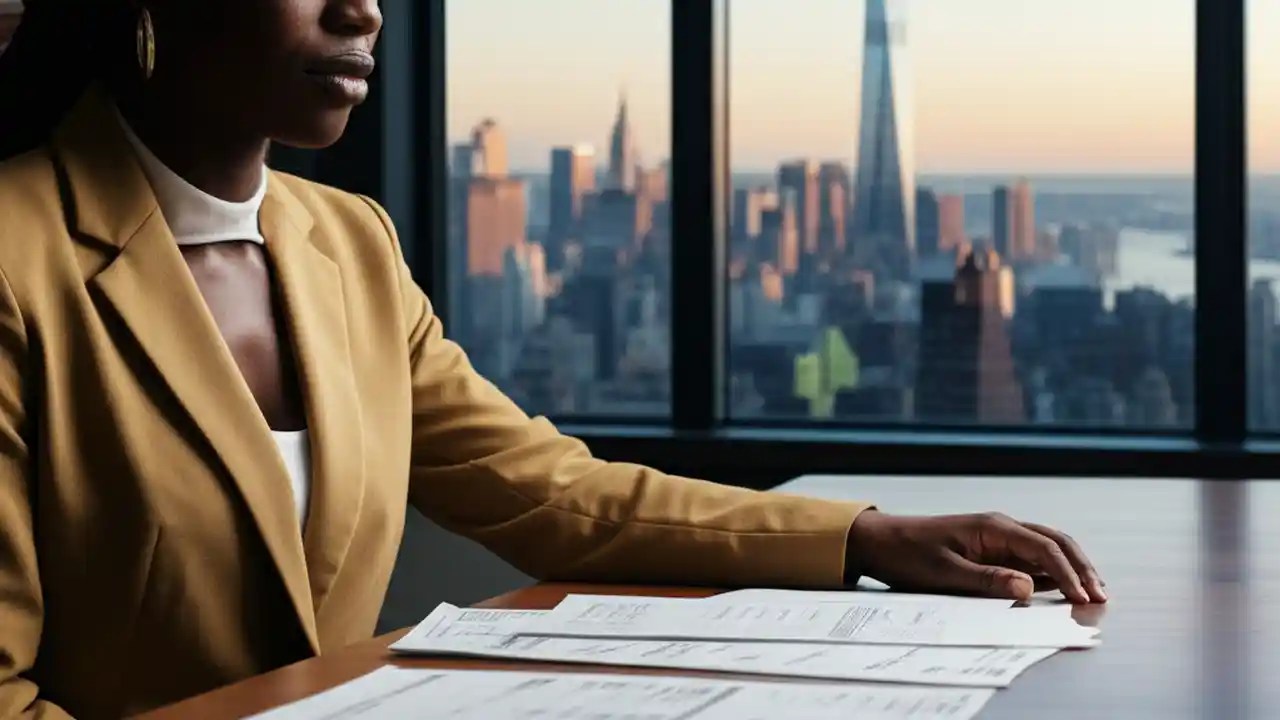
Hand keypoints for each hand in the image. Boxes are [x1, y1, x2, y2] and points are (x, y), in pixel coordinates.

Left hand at [845, 510, 1106, 603]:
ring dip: (1071, 567)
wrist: (880, 542)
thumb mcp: (945, 573)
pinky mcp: (991, 548)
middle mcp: (1001, 527)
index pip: (1044, 548)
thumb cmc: (908, 555)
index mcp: (993, 527)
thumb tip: (1029, 588)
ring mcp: (997, 537)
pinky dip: (1051, 570)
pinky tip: (1063, 587)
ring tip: (1093, 592)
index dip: (1069, 573)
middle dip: (1081, 567)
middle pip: (1055, 542)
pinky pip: (1029, 556)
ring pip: (1046, 548)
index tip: (1085, 598)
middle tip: (1102, 596)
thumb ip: (988, 580)